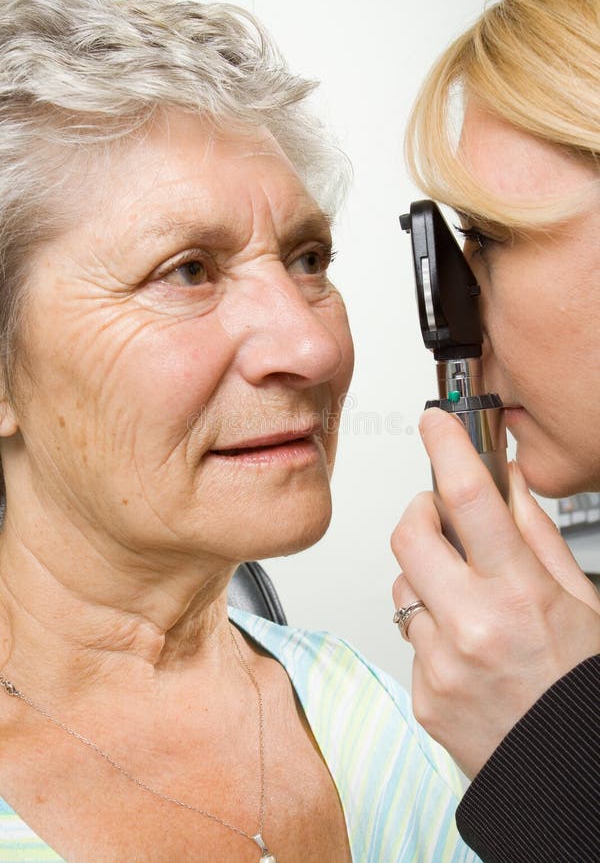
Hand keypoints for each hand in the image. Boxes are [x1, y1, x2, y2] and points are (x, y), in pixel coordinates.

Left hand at [391, 406, 599, 778]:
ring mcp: (442, 663)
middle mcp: (475, 626)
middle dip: (421, 514)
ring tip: (468, 603)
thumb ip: (537, 537)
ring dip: (426, 578)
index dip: (448, 449)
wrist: (571, 774)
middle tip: (441, 519)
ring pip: (401, 585)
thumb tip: (507, 482)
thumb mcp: (580, 601)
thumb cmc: (580, 684)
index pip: (471, 500)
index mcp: (521, 594)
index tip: (437, 422)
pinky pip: (410, 636)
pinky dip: (432, 630)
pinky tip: (469, 652)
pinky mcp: (423, 694)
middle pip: (409, 534)